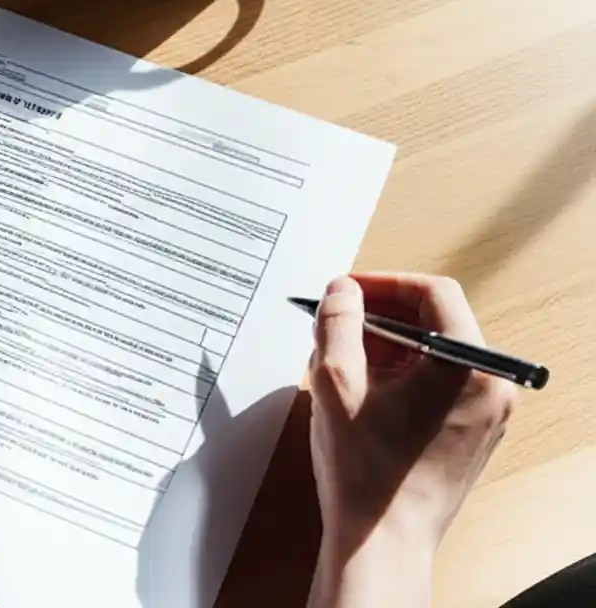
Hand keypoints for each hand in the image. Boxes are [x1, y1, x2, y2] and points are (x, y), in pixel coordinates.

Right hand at [307, 275, 515, 607]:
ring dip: (388, 345)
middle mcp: (491, 385)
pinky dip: (403, 373)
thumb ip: (337, 323)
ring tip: (341, 361)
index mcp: (468, 366)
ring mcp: (487, 412)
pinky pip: (441, 382)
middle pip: (437, 321)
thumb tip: (342, 291)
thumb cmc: (366, 472)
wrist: (383, 542)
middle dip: (381, 315)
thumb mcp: (335, 382)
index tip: (347, 290)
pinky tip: (363, 390)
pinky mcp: (473, 432)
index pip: (433, 292)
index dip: (383, 283)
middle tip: (337, 322)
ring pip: (436, 352)